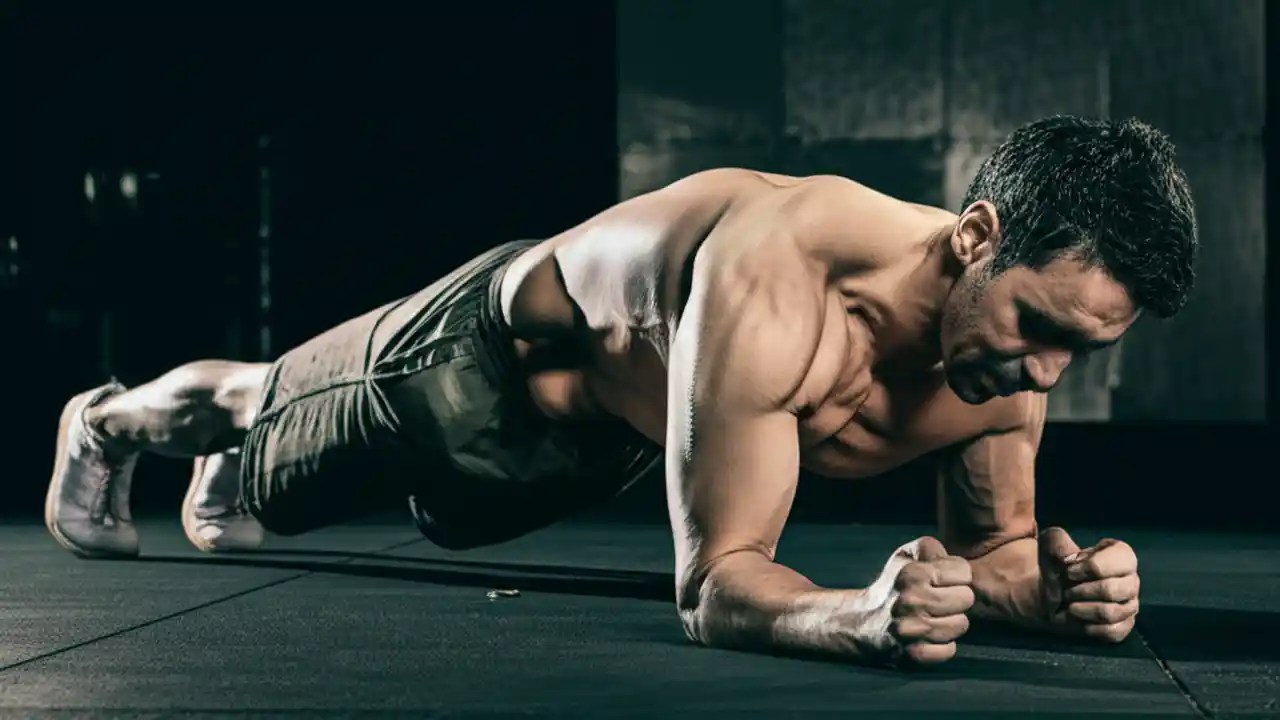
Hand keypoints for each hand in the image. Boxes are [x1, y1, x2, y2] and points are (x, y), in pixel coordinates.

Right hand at [865, 536, 974, 664]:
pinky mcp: (913, 654)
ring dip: (952, 623)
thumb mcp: (907, 556)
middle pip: (967, 598)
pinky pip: (949, 650)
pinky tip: (931, 637)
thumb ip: (932, 549)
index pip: (965, 572)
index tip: (943, 581)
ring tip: (935, 618)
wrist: (864, 621)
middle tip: (941, 601)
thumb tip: (955, 560)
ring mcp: (912, 629)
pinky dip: (943, 646)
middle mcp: (912, 600)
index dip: (958, 576)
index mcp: (913, 573)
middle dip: (957, 599)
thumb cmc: (895, 585)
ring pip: (961, 624)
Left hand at [1038, 527, 1139, 642]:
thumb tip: (1066, 553)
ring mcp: (1130, 604)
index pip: (1122, 559)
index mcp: (1121, 555)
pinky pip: (1112, 631)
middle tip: (1066, 591)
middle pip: (1113, 589)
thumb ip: (1057, 541)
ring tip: (1068, 605)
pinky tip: (1076, 619)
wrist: (1051, 595)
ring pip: (1112, 612)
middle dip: (1082, 592)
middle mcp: (1131, 579)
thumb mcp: (1052, 547)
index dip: (1093, 566)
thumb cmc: (1057, 567)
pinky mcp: (1124, 625)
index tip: (1069, 571)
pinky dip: (1088, 626)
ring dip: (1082, 609)